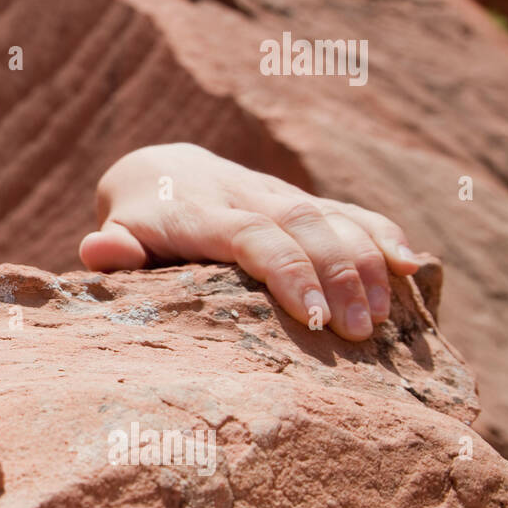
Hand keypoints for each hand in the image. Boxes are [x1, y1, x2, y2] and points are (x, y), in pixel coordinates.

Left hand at [78, 144, 424, 340]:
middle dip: (341, 276)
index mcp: (204, 214)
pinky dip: (382, 234)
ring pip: (334, 217)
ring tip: (388, 317)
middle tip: (361, 333)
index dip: (290, 272)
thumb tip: (96, 251)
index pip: (255, 236)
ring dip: (367, 263)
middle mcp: (248, 197)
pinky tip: (411, 267)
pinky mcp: (301, 201)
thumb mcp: (118, 235)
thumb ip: (112, 251)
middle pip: (306, 226)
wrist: (157, 175)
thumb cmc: (136, 224)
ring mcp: (280, 196)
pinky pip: (349, 210)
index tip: (316, 319)